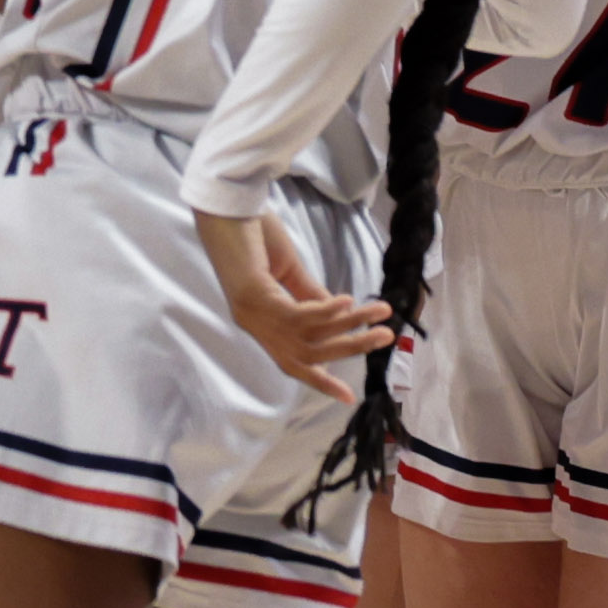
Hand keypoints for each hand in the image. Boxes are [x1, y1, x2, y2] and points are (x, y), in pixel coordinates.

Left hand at [194, 207, 394, 401]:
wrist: (222, 211)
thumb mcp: (286, 271)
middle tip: (385, 338)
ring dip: (350, 326)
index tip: (348, 396)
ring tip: (380, 313)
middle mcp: (258, 325)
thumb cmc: (251, 235)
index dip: (320, 379)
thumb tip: (340, 315)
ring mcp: (255, 314)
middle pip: (309, 353)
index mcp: (262, 323)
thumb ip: (309, 296)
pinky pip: (298, 315)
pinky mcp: (255, 297)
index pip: (294, 361)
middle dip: (350, 348)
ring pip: (310, 335)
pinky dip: (325, 312)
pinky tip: (349, 302)